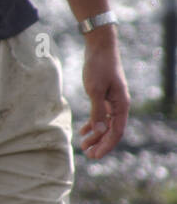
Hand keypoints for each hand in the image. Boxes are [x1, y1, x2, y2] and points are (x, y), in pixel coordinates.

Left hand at [79, 31, 128, 158]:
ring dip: (95, 136)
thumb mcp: (95, 90)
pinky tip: (83, 131)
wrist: (99, 47)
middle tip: (87, 155)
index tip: (95, 156)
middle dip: (100, 144)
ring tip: (83, 145)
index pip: (116, 132)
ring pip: (105, 124)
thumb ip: (97, 111)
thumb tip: (98, 132)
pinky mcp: (105, 96)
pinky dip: (93, 124)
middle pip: (111, 131)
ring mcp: (113, 101)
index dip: (106, 145)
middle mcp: (120, 105)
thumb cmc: (98, 66)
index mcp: (121, 105)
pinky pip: (101, 115)